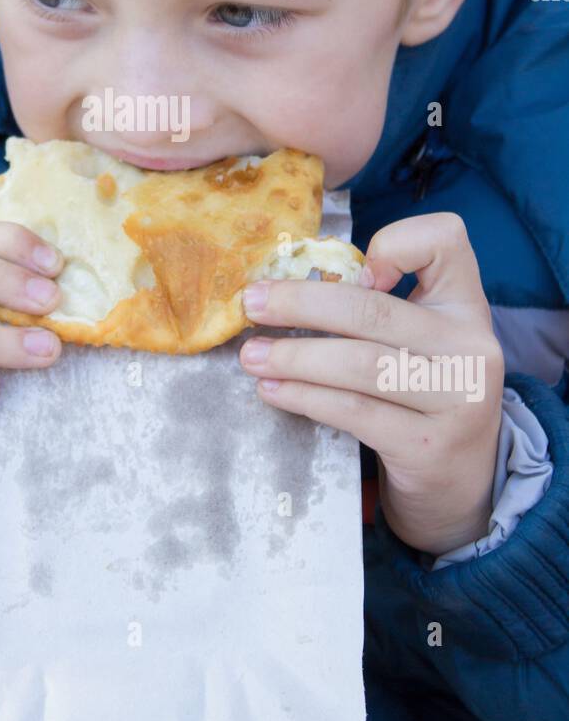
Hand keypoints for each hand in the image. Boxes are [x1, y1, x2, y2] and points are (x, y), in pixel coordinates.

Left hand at [238, 213, 504, 556]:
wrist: (461, 479)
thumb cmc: (424, 391)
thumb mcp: (423, 336)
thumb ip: (383, 301)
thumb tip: (298, 284)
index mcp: (465, 304)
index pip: (445, 241)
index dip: (397, 242)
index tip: (352, 269)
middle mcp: (470, 347)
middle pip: (375, 310)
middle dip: (302, 303)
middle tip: (252, 304)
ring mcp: (456, 399)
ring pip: (360, 365)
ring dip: (294, 358)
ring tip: (251, 356)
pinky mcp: (428, 445)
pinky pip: (354, 412)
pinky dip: (305, 398)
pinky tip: (272, 390)